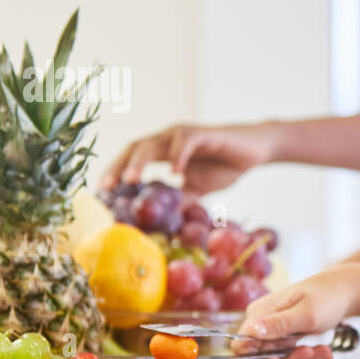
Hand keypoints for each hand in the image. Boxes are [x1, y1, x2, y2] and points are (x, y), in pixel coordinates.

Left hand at [100, 123, 277, 194]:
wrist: (255, 151)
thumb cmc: (224, 166)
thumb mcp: (198, 189)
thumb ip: (179, 200)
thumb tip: (162, 224)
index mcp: (163, 150)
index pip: (131, 156)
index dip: (116, 171)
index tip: (103, 192)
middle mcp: (168, 139)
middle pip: (135, 147)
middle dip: (119, 166)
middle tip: (108, 186)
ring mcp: (184, 134)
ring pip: (154, 143)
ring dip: (140, 161)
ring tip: (131, 180)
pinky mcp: (203, 133)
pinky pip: (185, 143)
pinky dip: (177, 157)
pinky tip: (174, 173)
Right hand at [236, 267, 359, 358]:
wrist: (345, 292)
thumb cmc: (327, 297)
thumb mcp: (306, 313)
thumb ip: (279, 324)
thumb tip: (250, 331)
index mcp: (258, 313)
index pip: (241, 346)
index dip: (258, 358)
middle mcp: (260, 323)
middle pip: (262, 357)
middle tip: (312, 353)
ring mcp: (272, 331)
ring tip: (324, 351)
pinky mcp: (285, 337)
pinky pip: (291, 356)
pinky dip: (308, 356)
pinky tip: (324, 351)